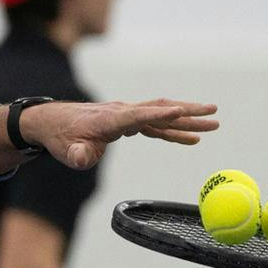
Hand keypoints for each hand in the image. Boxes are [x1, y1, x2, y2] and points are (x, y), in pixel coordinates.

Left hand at [24, 99, 218, 169]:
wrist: (53, 122)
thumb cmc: (62, 138)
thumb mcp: (67, 152)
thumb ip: (79, 155)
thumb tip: (84, 157)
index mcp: (109, 120)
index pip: (138, 116)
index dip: (159, 115)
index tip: (180, 110)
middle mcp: (122, 112)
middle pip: (159, 110)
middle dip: (188, 112)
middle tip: (214, 114)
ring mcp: (127, 115)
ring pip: (162, 115)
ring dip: (188, 119)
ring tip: (213, 122)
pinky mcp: (128, 121)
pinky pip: (156, 124)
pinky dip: (174, 129)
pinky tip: (191, 138)